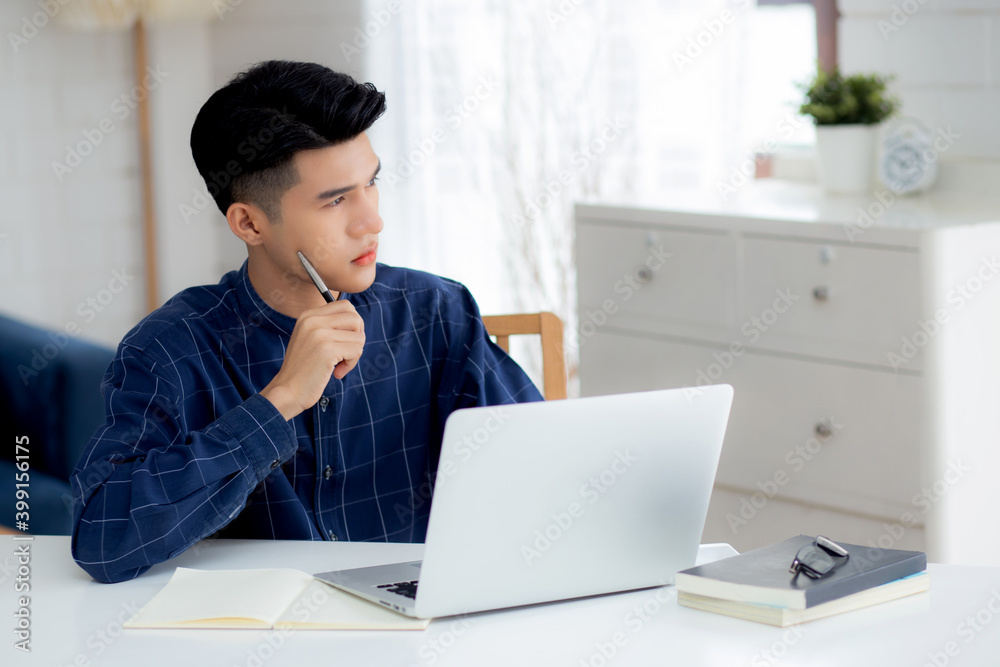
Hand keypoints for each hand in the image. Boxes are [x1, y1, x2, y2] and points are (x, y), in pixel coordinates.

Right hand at [260, 300, 364, 419]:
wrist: (287, 391)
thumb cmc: (304, 369)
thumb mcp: (312, 340)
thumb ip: (330, 327)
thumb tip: (359, 323)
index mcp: (308, 315)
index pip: (345, 306)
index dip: (353, 325)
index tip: (344, 341)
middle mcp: (313, 320)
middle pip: (355, 317)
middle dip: (357, 337)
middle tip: (346, 353)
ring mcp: (319, 334)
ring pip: (359, 336)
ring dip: (354, 355)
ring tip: (338, 366)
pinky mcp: (327, 349)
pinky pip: (357, 350)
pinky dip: (351, 364)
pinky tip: (336, 373)